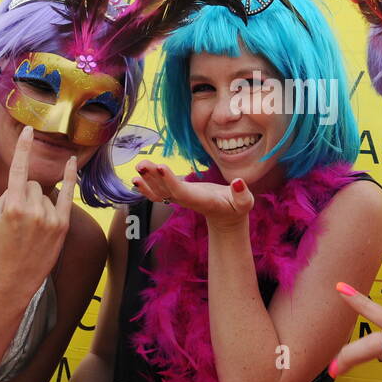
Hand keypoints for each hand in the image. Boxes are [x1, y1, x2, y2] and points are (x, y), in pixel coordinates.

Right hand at [0, 126, 75, 289]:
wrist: (16, 275)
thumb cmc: (2, 244)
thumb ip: (6, 194)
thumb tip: (22, 181)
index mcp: (12, 206)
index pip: (18, 170)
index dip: (23, 148)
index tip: (28, 129)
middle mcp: (33, 209)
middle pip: (31, 183)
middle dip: (25, 194)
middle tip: (20, 219)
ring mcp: (49, 217)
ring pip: (44, 193)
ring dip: (38, 203)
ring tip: (31, 227)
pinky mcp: (62, 224)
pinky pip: (68, 194)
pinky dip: (70, 177)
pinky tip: (71, 161)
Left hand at [131, 160, 252, 230]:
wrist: (226, 217)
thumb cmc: (237, 208)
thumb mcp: (245, 202)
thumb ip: (242, 194)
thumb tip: (238, 182)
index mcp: (201, 201)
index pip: (182, 191)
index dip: (170, 181)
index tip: (161, 167)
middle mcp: (186, 200)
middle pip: (166, 190)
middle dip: (153, 178)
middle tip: (142, 164)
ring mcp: (180, 198)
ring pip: (159, 190)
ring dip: (147, 179)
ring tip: (139, 164)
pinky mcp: (177, 193)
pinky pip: (158, 192)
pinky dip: (146, 186)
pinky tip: (136, 178)